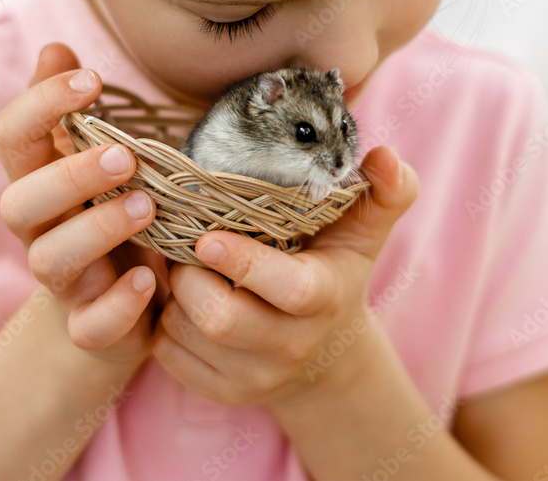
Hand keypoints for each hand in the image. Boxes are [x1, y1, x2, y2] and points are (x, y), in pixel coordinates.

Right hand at [0, 43, 167, 368]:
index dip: (40, 105)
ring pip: (50, 261)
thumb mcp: (92, 164)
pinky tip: (150, 280)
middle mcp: (40, 230)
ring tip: (148, 206)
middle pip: (19, 203)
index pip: (12, 138)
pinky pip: (90, 325)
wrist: (116, 312)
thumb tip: (55, 46)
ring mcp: (64, 282)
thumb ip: (71, 112)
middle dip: (69, 175)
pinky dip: (117, 305)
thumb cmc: (108, 220)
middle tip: (127, 156)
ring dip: (97, 230)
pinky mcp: (91, 326)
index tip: (91, 78)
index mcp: (40, 182)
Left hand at [152, 145, 417, 407]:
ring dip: (172, 294)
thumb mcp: (365, 233)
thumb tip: (386, 157)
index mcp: (325, 298)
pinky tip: (179, 298)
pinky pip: (167, 354)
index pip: (287, 289)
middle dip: (190, 276)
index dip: (243, 263)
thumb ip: (385, 191)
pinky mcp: (222, 392)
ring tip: (182, 266)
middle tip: (186, 244)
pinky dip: (162, 321)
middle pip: (221, 319)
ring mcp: (255, 376)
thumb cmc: (338, 273)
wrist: (326, 356)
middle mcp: (292, 346)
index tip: (208, 237)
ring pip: (185, 333)